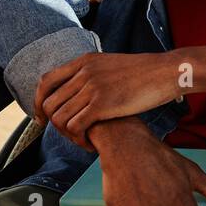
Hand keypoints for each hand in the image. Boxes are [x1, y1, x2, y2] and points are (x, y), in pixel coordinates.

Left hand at [35, 51, 183, 149]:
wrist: (166, 72)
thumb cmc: (145, 72)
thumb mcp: (112, 64)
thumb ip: (94, 73)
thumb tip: (81, 89)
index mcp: (84, 61)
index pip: (46, 81)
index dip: (38, 102)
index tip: (42, 118)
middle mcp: (84, 73)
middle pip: (50, 103)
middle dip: (53, 124)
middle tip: (67, 135)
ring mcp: (92, 87)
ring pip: (60, 118)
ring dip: (68, 135)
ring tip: (83, 140)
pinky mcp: (101, 104)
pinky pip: (75, 127)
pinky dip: (79, 140)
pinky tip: (91, 144)